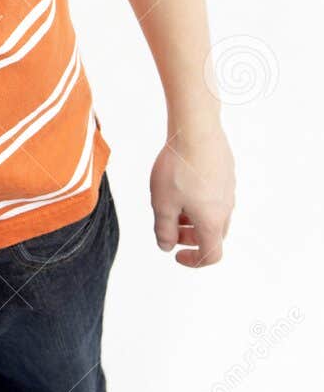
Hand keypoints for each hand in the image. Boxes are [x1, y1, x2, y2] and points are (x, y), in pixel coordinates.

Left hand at [150, 120, 235, 267]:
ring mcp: (229, 189)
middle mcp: (226, 208)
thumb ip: (163, 229)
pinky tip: (182, 183)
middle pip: (212, 234)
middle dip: (190, 237)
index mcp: (212, 221)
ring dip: (194, 218)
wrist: (196, 130)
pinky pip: (215, 195)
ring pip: (213, 214)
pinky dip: (200, 200)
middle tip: (170, 228)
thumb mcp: (162, 203)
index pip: (211, 255)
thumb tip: (166, 245)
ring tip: (172, 203)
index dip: (193, 261)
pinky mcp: (226, 173)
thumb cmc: (179, 167)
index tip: (176, 253)